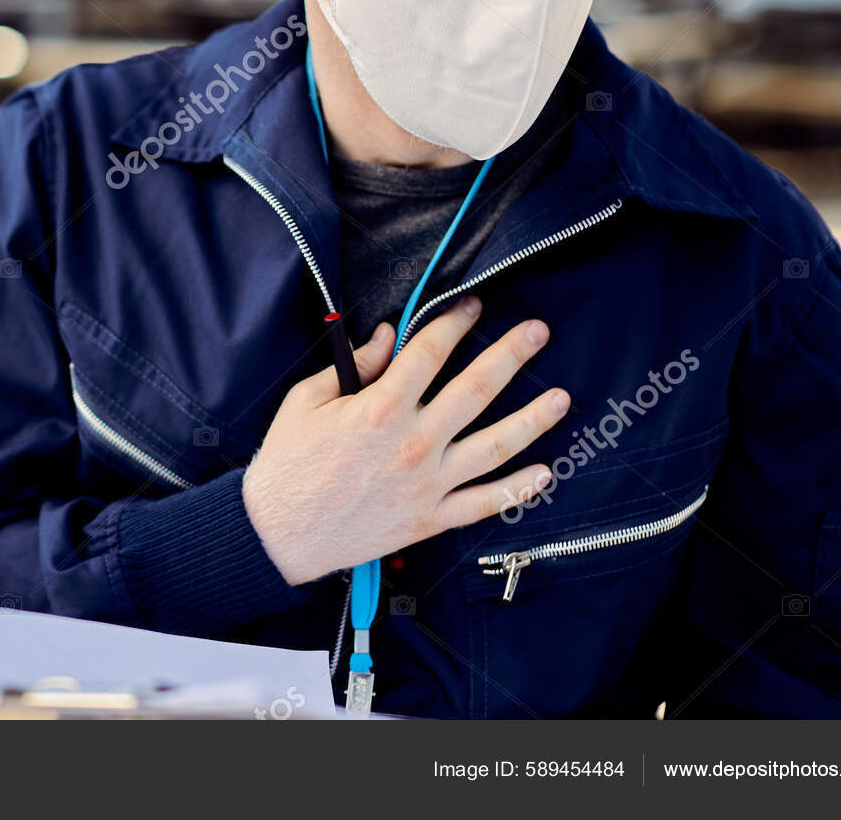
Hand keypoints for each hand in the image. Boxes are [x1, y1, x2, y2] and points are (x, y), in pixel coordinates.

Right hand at [243, 296, 563, 585]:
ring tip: (562, 397)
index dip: (454, 322)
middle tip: (538, 332)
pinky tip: (545, 473)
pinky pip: (484, 504)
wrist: (278, 534)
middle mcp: (414, 442)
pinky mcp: (430, 518)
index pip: (430, 352)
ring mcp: (427, 483)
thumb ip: (354, 366)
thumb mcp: (307, 400)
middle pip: (477, 389)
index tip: (473, 305)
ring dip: (533, 418)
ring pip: (496, 446)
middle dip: (511, 354)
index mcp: (380, 407)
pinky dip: (518, 490)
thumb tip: (385, 335)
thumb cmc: (287, 463)